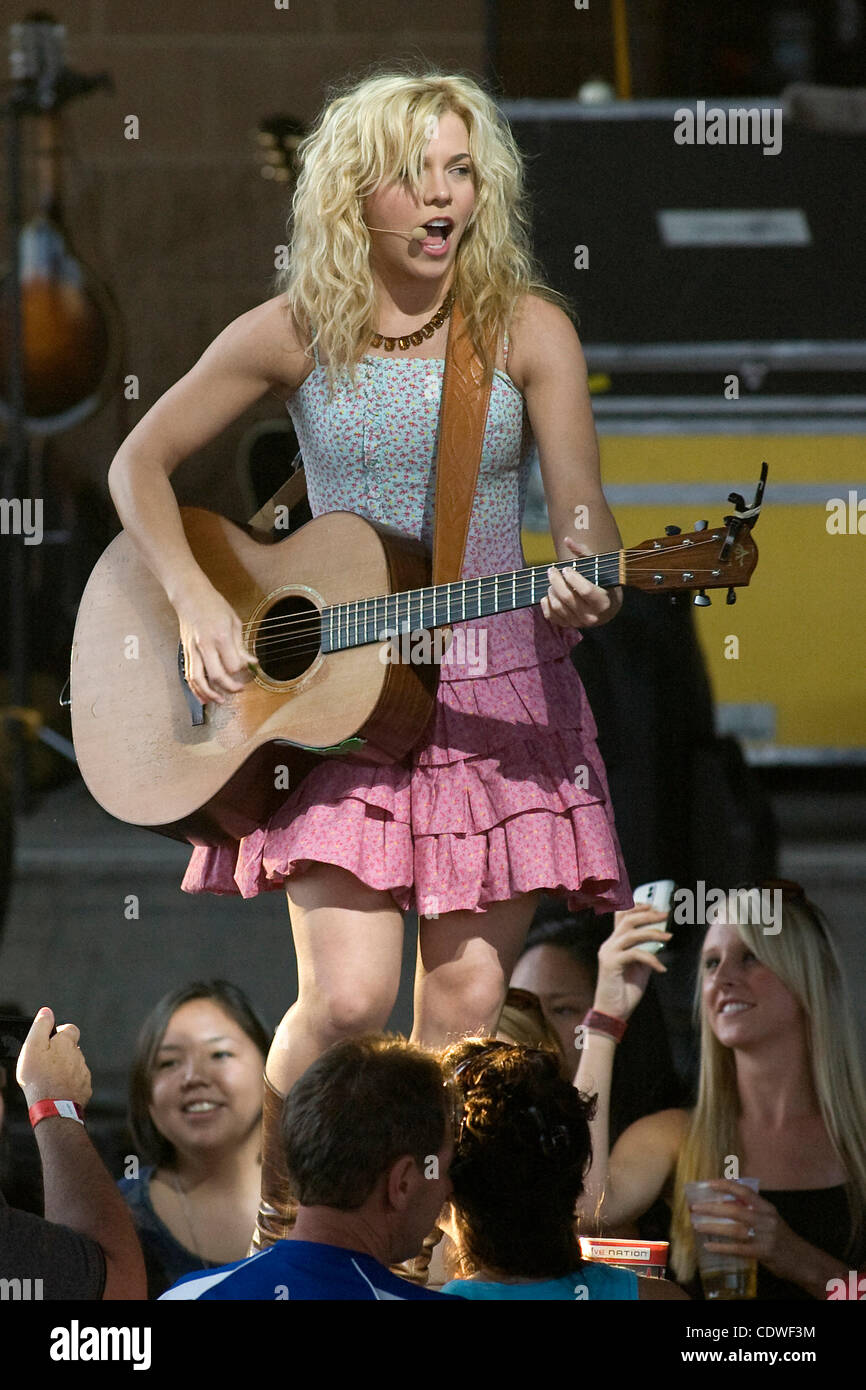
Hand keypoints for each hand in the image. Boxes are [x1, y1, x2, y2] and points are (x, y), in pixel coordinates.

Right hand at [17, 1007, 92, 1109]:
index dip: (60, 1033)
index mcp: (67, 1043)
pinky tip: (58, 1091)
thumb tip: (47, 1011)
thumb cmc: (39, 1078)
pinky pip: (78, 1083)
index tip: (50, 1041)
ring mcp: (83, 1074)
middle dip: (61, 1054)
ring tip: (50, 1079)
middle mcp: (79, 1056)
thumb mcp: (32, 1047)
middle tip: (45, 1064)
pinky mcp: (85, 1089)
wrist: (53, 1107)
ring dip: (65, 1070)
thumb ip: (41, 1027)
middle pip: (72, 1049)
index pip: (70, 1029)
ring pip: (75, 1067)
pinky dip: (69, 1085)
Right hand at [174, 576, 256, 704]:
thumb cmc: (213, 605)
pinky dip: (195, 688)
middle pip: (217, 675)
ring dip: (210, 694)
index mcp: (221, 636)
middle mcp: (205, 645)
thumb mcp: (234, 621)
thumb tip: (252, 663)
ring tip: (220, 701)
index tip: (246, 669)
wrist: (190, 595)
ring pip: (198, 679)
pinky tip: (202, 697)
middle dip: (229, 687)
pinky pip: (189, 675)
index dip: (241, 671)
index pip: (233, 664)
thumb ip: (241, 646)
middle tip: (238, 690)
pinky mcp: (186, 652)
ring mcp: (193, 650)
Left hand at [540, 536, 618, 629]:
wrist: (607, 609)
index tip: (566, 569)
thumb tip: (567, 540)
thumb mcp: (599, 568)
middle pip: (567, 597)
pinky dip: (546, 604)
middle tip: (551, 570)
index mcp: (603, 602)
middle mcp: (591, 616)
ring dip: (551, 591)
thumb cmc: (603, 584)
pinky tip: (548, 594)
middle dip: (556, 581)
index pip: (584, 590)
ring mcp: (579, 623)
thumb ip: (584, 553)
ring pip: (558, 607)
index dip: (572, 578)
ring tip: (552, 582)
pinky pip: (551, 617)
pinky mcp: (569, 626)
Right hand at [592, 905, 671, 1021]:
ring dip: (652, 933)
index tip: (653, 905)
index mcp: (614, 943)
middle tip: (665, 915)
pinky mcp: (611, 964)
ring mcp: (609, 953)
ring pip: (631, 933)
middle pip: (627, 920)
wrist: (613, 1012)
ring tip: (669, 936)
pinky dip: (651, 959)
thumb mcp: (639, 968)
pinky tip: (661, 968)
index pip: (620, 917)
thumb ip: (646, 953)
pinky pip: (635, 954)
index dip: (635, 907)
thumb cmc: (625, 991)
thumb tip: (660, 941)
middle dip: (648, 915)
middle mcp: (609, 945)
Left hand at [689, 1180, 800, 1281]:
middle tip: (694, 1207)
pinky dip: (722, 1247)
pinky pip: (738, 1249)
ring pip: (734, 1229)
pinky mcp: (764, 1253)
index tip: (708, 1183)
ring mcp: (765, 1237)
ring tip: (697, 1225)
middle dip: (712, 1208)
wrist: (805, 1261)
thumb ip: (753, 1211)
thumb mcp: (771, 1220)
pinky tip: (709, 1246)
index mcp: (767, 1208)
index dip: (726, 1185)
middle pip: (734, 1210)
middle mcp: (766, 1219)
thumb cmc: (783, 1239)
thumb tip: (725, 1204)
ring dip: (713, 1227)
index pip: (745, 1191)